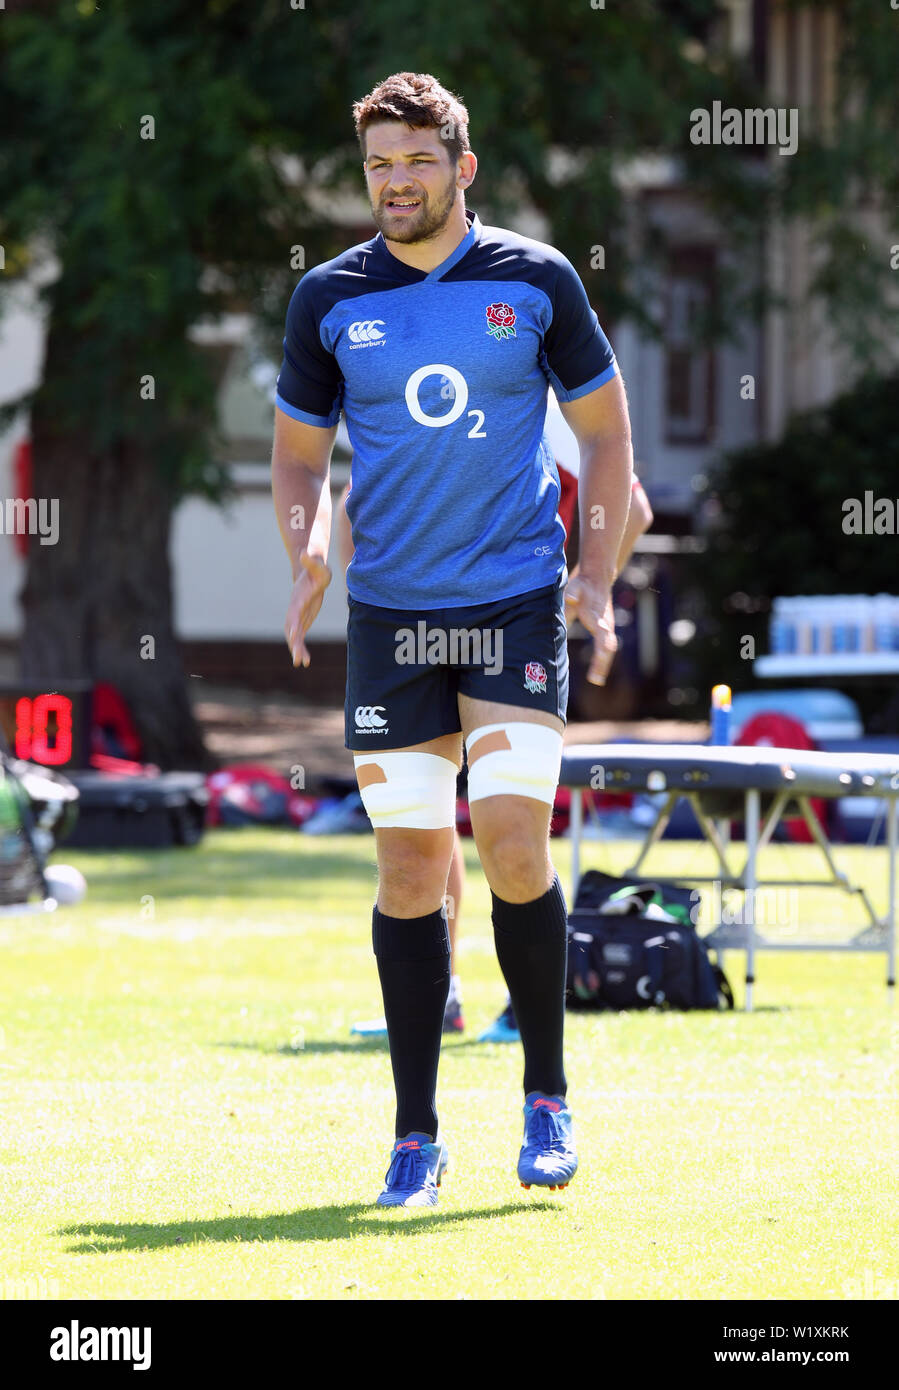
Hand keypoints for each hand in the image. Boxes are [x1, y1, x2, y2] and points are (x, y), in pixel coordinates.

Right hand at [285, 552, 331, 667]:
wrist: (310, 574)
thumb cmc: (317, 569)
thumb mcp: (319, 566)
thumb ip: (312, 562)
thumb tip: (305, 553)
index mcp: (298, 598)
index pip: (294, 612)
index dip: (293, 624)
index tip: (292, 636)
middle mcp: (295, 610)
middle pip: (291, 628)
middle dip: (293, 643)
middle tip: (297, 658)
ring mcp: (297, 617)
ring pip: (294, 636)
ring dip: (297, 649)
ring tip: (302, 663)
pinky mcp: (302, 622)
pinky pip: (299, 638)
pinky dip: (301, 649)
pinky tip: (305, 662)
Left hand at [564, 573, 616, 685]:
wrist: (599, 578)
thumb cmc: (583, 585)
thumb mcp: (576, 587)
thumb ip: (573, 593)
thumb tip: (571, 598)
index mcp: (598, 616)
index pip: (602, 636)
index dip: (600, 650)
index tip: (598, 660)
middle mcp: (606, 624)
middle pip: (608, 647)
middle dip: (603, 663)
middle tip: (596, 679)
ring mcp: (607, 627)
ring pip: (608, 649)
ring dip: (603, 665)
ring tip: (596, 680)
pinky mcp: (605, 629)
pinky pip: (605, 648)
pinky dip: (602, 661)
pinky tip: (597, 675)